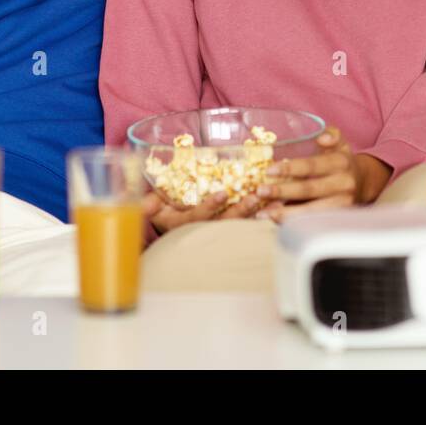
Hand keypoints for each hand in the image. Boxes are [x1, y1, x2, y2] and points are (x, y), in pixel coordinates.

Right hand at [141, 186, 266, 236]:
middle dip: (240, 210)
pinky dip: (263, 213)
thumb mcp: (152, 211)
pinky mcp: (231, 228)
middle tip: (253, 197)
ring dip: (257, 212)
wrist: (171, 229)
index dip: (210, 206)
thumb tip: (146, 202)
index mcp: (185, 225)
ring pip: (240, 224)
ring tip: (273, 201)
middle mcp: (204, 230)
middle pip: (225, 223)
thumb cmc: (163, 214)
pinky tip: (278, 205)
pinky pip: (249, 222)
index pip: (198, 217)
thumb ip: (149, 207)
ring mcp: (219, 231)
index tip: (222, 194)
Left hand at [253, 128, 388, 221]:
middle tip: (260, 192)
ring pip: (311, 211)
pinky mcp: (337, 220)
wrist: (362, 183)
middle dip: (282, 192)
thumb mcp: (340, 143)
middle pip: (309, 189)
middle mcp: (343, 185)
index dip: (291, 168)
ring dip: (285, 213)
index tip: (269, 170)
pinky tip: (275, 221)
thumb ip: (331, 135)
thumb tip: (322, 137)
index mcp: (341, 163)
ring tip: (263, 213)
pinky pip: (312, 223)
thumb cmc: (341, 161)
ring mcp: (342, 205)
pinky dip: (293, 223)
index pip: (313, 165)